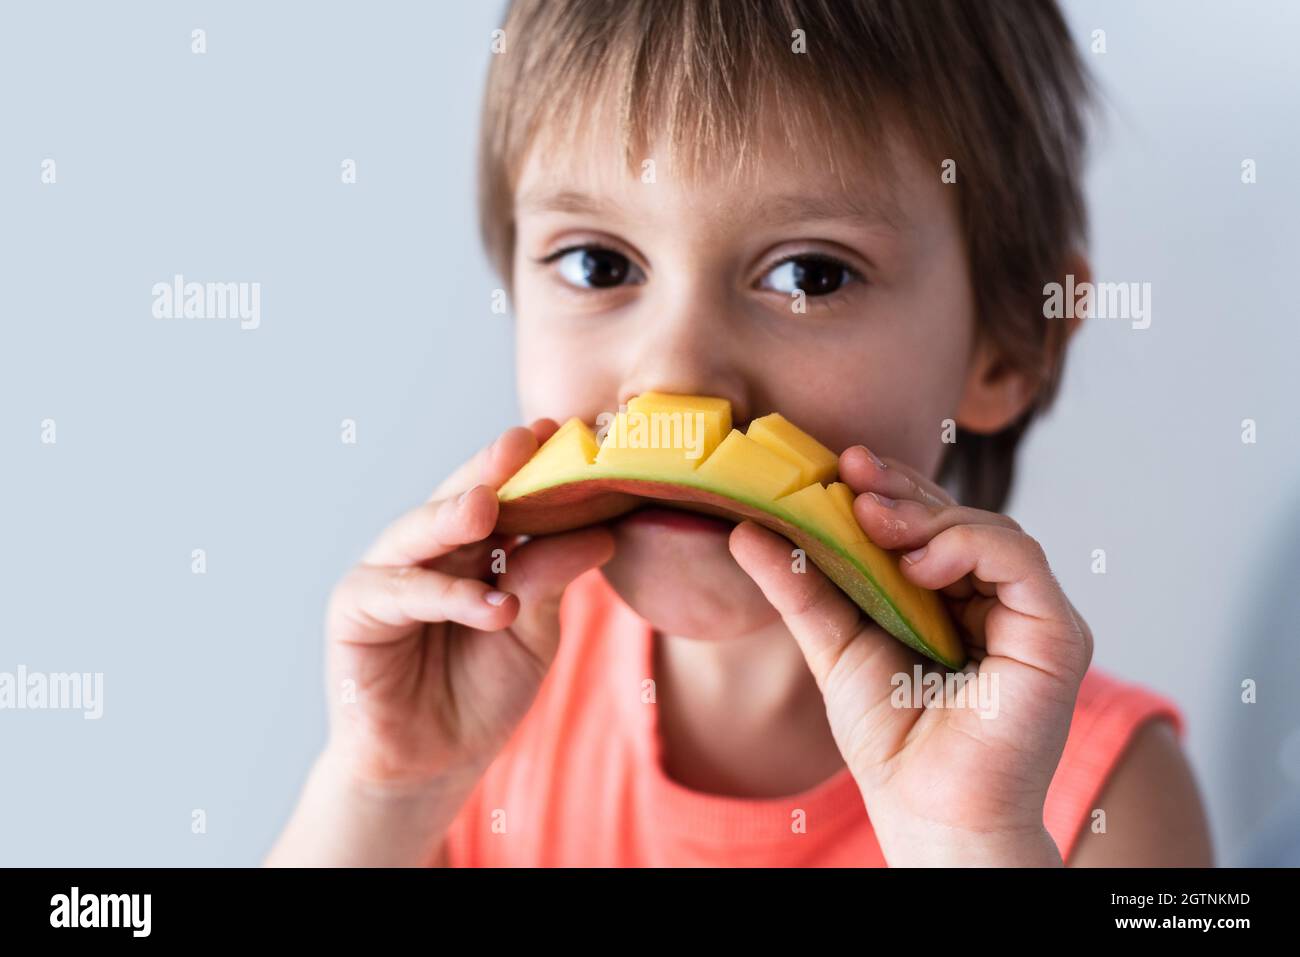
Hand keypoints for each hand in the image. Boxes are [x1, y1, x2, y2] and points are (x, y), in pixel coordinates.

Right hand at [324, 420, 615, 791]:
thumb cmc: (482, 692)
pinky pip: (403, 592)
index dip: (531, 465)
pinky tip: (494, 605)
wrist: (435, 763)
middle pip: (460, 496)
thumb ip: (550, 580)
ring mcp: (387, 573)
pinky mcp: (355, 609)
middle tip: (525, 438)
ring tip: (490, 505)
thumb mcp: (533, 632)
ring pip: (421, 531)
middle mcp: (429, 548)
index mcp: (473, 545)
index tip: (565, 432)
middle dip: (491, 468)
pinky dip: (449, 596)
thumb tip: (601, 532)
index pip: (503, 494)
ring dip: (454, 516)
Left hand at [728, 445, 1092, 865]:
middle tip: (853, 473)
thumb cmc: (892, 740)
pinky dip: (968, 546)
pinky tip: (918, 563)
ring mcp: (1033, 618)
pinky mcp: (1057, 636)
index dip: (893, 490)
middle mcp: (1001, 604)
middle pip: (961, 520)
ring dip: (929, 516)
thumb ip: (801, 586)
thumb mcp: (836, 643)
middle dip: (905, 491)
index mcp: (956, 602)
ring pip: (993, 530)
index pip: (932, 526)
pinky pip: (1021, 561)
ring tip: (874, 521)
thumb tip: (745, 529)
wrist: (927, 811)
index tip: (844, 465)